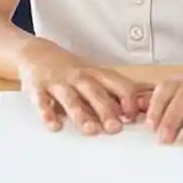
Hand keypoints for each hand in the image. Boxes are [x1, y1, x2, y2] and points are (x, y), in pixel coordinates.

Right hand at [16, 38, 142, 135]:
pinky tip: (54, 125)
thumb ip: (116, 92)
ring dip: (81, 114)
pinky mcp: (39, 89)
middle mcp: (79, 78)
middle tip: (115, 128)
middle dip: (106, 110)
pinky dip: (47, 113)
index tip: (135, 115)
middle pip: (95, 93)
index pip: (117, 84)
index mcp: (96, 75)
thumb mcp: (94, 75)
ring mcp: (59, 83)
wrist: (36, 52)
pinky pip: (43, 102)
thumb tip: (146, 104)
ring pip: (71, 99)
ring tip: (90, 130)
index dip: (127, 98)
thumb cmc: (71, 70)